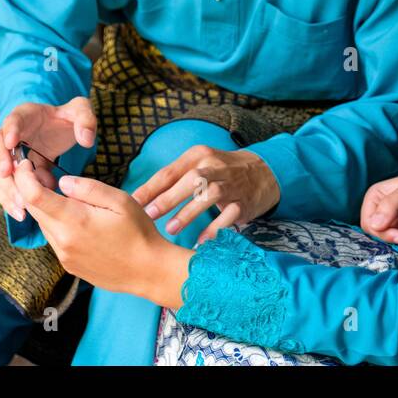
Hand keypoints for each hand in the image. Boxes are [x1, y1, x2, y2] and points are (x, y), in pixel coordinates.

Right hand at [0, 96, 96, 220]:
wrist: (59, 131)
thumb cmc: (66, 118)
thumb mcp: (80, 111)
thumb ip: (86, 119)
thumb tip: (86, 139)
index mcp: (25, 115)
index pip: (13, 120)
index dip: (10, 130)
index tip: (11, 142)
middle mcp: (10, 135)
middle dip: (1, 160)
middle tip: (7, 173)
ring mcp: (9, 156)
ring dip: (6, 186)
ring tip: (21, 202)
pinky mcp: (13, 174)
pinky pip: (4, 188)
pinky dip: (9, 200)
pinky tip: (22, 213)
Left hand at [12, 158, 190, 306]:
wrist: (148, 271)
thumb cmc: (139, 233)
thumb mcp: (120, 200)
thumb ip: (88, 188)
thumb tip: (62, 182)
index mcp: (74, 221)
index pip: (33, 196)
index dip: (23, 177)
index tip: (26, 164)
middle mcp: (63, 240)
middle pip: (32, 209)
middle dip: (30, 188)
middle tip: (43, 173)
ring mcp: (64, 255)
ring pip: (42, 224)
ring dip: (43, 206)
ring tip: (61, 194)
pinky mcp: (69, 265)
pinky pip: (53, 238)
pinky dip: (54, 223)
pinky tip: (72, 217)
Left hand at [131, 146, 278, 243]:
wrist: (262, 173)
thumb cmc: (218, 172)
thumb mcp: (197, 165)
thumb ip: (172, 179)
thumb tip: (139, 198)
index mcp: (198, 156)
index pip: (170, 171)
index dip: (151, 187)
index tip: (134, 203)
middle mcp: (215, 167)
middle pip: (190, 180)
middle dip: (169, 198)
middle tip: (150, 215)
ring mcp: (231, 184)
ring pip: (209, 195)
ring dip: (189, 212)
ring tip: (172, 228)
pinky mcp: (244, 202)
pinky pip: (229, 215)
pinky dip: (215, 228)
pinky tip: (201, 241)